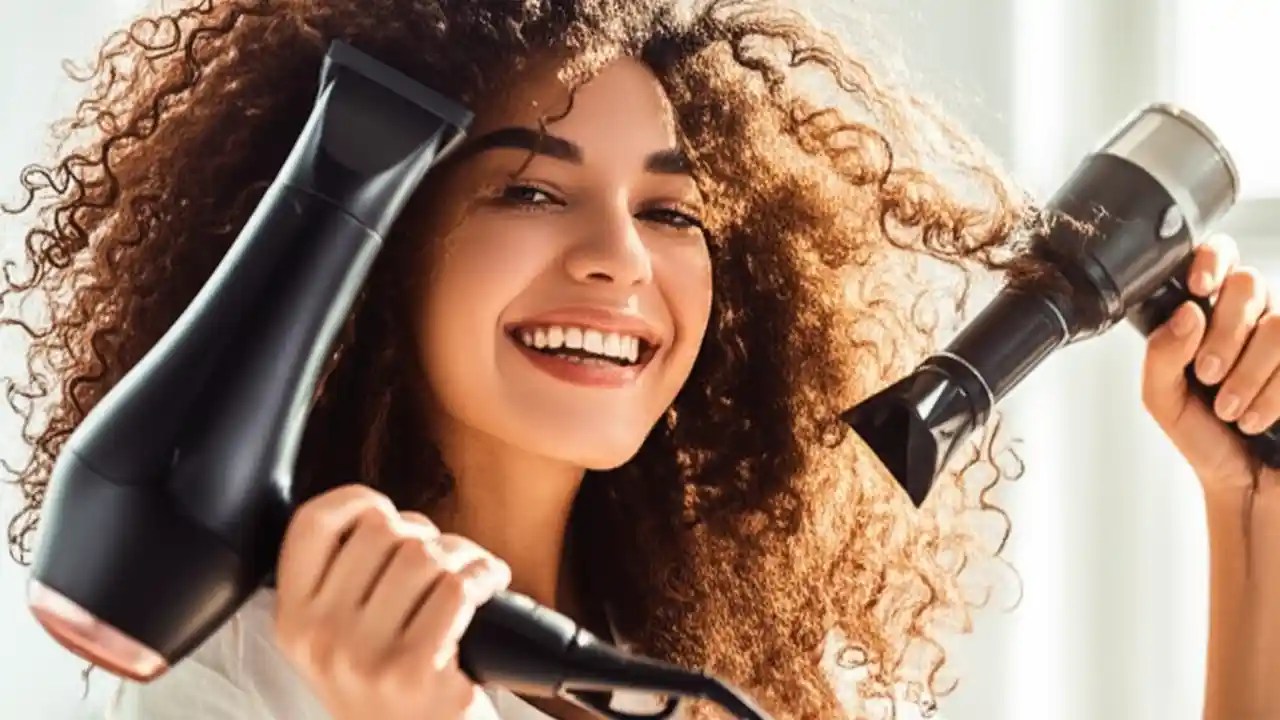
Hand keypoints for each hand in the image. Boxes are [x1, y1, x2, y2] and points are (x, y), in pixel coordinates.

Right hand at [273, 484, 510, 719]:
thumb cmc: (389, 688)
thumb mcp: (337, 639)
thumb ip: (344, 579)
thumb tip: (383, 512)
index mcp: (293, 620)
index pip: (310, 524)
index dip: (354, 500)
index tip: (385, 510)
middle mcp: (320, 638)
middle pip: (381, 531)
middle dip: (425, 533)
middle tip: (442, 558)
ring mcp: (365, 658)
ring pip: (422, 555)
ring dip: (461, 555)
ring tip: (472, 574)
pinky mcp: (414, 672)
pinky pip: (455, 588)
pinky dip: (483, 576)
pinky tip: (489, 587)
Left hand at [1142, 234, 1279, 489]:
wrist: (1245, 485)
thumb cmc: (1205, 436)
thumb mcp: (1164, 398)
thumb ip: (1161, 355)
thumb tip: (1188, 313)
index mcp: (1213, 314)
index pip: (1220, 257)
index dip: (1213, 258)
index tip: (1199, 286)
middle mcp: (1255, 317)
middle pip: (1250, 283)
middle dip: (1224, 333)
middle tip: (1207, 374)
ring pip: (1279, 322)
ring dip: (1248, 372)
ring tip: (1230, 409)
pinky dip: (1274, 391)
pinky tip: (1257, 418)